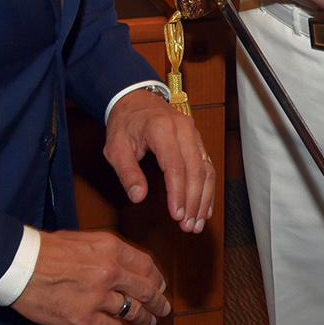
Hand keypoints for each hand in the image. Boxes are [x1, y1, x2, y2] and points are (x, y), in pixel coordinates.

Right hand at [12, 229, 169, 324]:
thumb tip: (127, 268)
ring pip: (132, 311)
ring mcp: (97, 297)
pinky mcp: (83, 319)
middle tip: (163, 308)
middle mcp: (110, 272)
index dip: (157, 278)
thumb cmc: (46, 250)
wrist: (19, 265)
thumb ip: (108, 252)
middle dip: (158, 302)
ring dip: (145, 319)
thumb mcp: (84, 240)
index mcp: (111, 248)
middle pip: (145, 290)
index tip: (160, 285)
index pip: (146, 266)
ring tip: (150, 323)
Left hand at [104, 88, 215, 232]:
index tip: (176, 214)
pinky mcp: (197, 140)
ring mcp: (193, 133)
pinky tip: (203, 208)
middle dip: (194, 201)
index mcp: (161, 129)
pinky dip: (207, 189)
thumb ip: (127, 172)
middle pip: (196, 170)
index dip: (178, 193)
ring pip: (206, 170)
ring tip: (196, 223)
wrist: (135, 99)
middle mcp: (183, 129)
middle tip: (188, 225)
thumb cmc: (125, 122)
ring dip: (203, 199)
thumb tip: (138, 196)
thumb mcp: (115, 147)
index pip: (176, 167)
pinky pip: (207, 166)